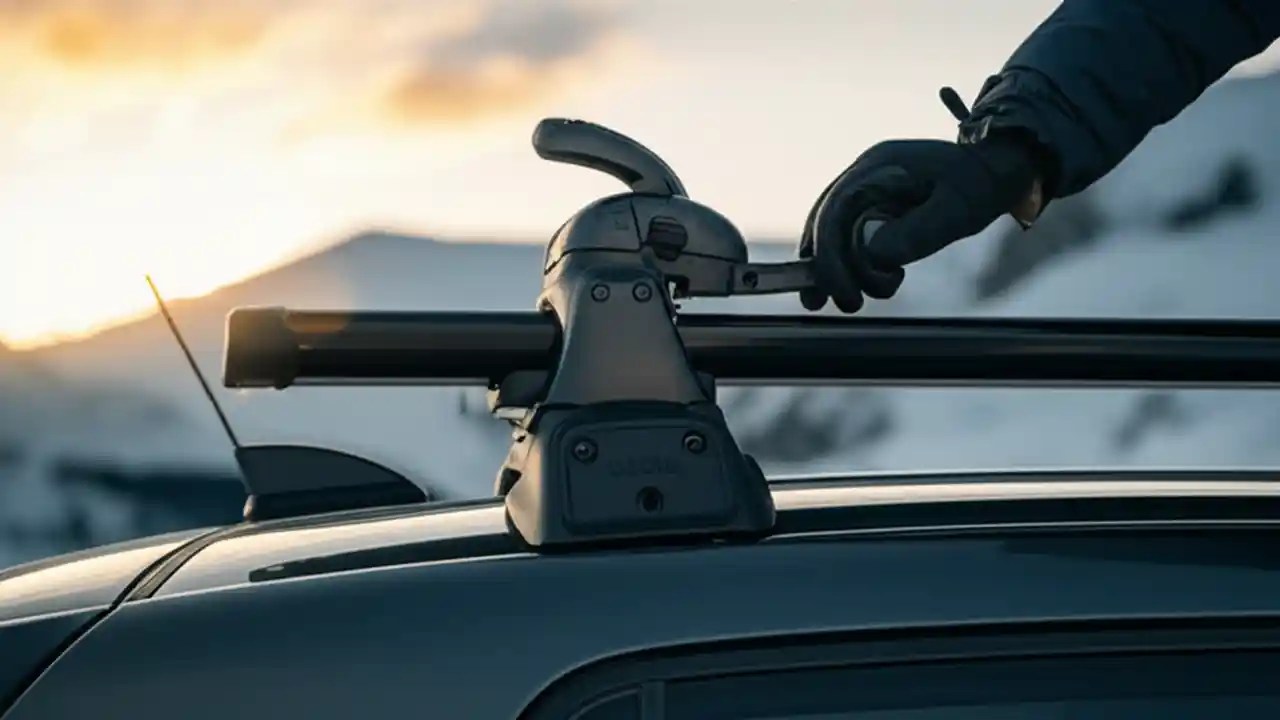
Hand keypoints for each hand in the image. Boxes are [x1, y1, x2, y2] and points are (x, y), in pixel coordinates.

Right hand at [798, 134, 1038, 312]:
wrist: (997, 168)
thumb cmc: (981, 185)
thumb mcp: (958, 210)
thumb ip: (919, 231)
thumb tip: (874, 256)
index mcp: (879, 166)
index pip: (835, 211)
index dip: (829, 255)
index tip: (842, 291)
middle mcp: (864, 173)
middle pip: (824, 221)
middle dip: (824, 265)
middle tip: (833, 303)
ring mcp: (866, 186)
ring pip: (830, 228)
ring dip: (832, 265)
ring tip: (848, 297)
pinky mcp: (872, 202)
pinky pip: (846, 231)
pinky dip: (844, 258)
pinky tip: (852, 280)